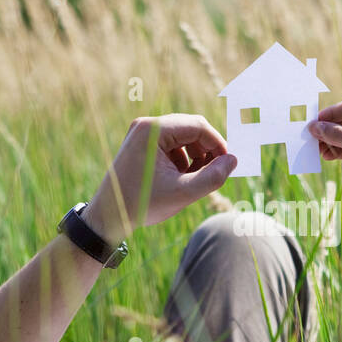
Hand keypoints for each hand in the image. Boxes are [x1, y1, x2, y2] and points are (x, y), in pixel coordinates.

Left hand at [83, 115, 236, 245]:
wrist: (108, 215)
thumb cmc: (142, 204)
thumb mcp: (184, 193)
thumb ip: (213, 176)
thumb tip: (232, 160)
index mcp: (153, 131)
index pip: (198, 126)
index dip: (217, 144)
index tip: (227, 165)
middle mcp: (145, 126)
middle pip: (191, 128)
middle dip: (207, 150)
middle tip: (215, 173)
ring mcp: (141, 133)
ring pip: (183, 136)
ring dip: (196, 155)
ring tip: (197, 179)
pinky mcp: (140, 143)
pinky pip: (171, 143)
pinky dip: (182, 158)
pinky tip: (181, 178)